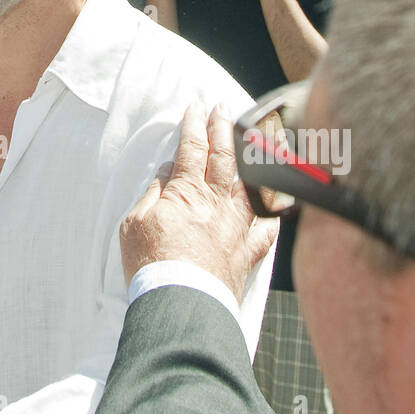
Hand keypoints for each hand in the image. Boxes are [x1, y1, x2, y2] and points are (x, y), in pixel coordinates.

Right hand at [120, 103, 277, 297]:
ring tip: (257, 140)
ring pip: (249, 185)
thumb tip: (164, 173)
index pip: (191, 149)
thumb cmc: (152, 266)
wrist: (181, 305)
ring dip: (252, 159)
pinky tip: (279, 205)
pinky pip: (266, 231)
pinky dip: (273, 215)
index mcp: (186, 193)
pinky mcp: (246, 254)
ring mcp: (236, 228)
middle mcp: (216, 204)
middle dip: (222, 128)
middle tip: (222, 109)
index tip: (195, 108)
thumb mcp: (134, 224)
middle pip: (223, 157)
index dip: (194, 125)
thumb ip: (152, 194)